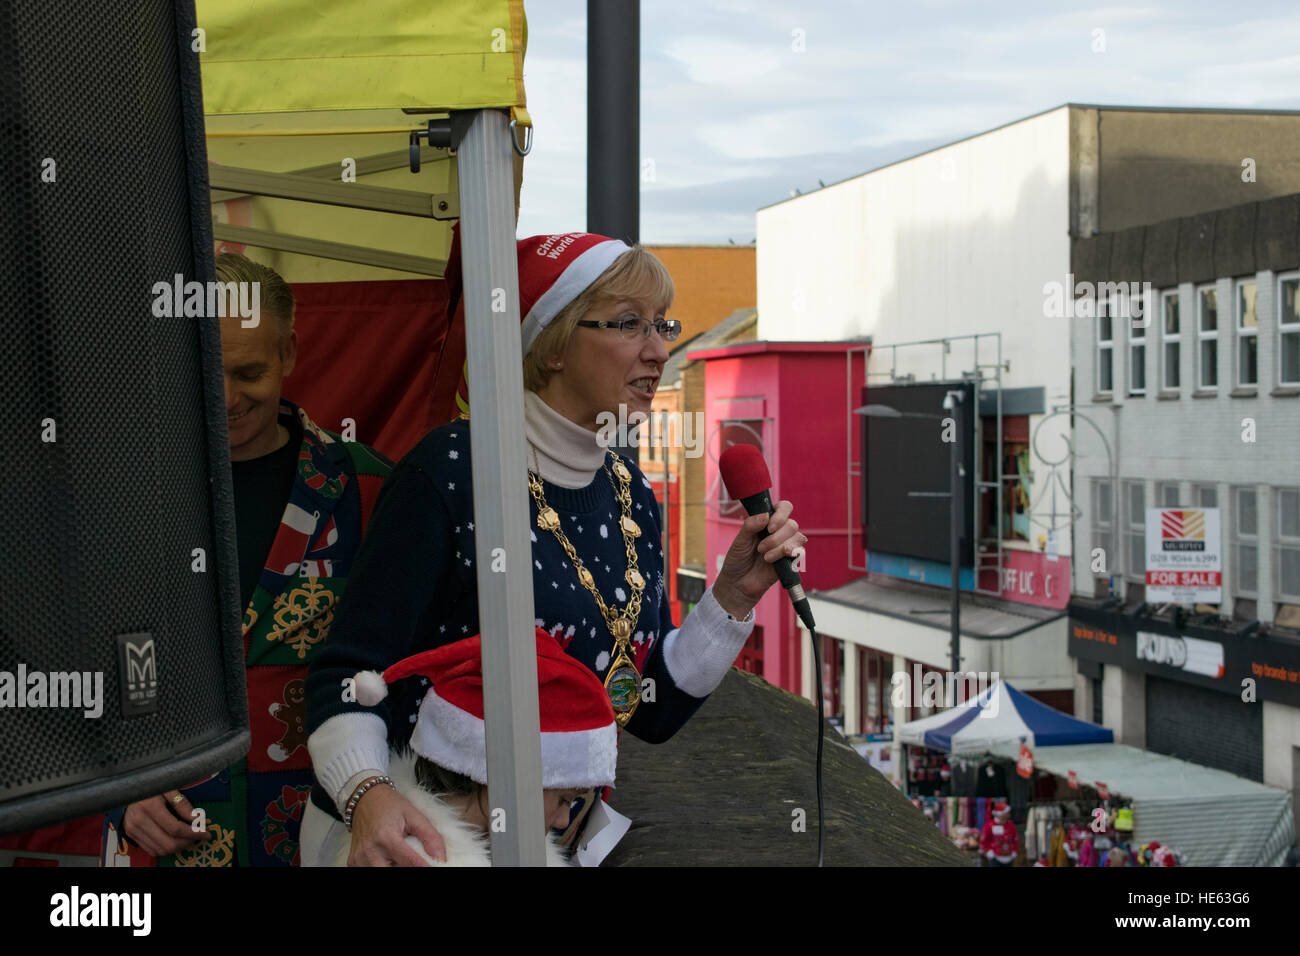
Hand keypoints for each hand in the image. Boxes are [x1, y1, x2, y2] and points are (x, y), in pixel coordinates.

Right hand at [122, 791, 209, 856]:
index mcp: (150, 807)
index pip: (175, 828)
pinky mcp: (131, 834)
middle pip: (168, 843)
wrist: (128, 788)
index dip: (193, 833)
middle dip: (187, 842)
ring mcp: (133, 829)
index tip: (205, 833)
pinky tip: (174, 840)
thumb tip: (195, 819)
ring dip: (178, 847)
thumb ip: (182, 803)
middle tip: (198, 836)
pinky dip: (165, 848)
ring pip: (160, 849)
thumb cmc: (151, 785)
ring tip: (188, 838)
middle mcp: (139, 821)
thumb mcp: (169, 787)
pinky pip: (151, 849)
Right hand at [347, 784, 446, 865]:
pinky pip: (370, 871)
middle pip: (393, 873)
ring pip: (382, 874)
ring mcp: (359, 858)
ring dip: (394, 868)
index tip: (436, 868)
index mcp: (386, 837)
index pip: (410, 863)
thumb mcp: (414, 814)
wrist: (364, 799)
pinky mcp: (353, 862)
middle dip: (407, 869)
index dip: (426, 868)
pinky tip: (388, 858)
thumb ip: (430, 836)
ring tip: (400, 856)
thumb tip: (441, 858)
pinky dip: (383, 867)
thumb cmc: (389, 805)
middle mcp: (370, 851)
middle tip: (415, 861)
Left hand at [713, 500, 806, 619]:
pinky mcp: (790, 561)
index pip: (784, 508)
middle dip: (776, 537)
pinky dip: (788, 555)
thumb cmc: (737, 560)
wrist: (738, 584)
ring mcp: (786, 546)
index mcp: (767, 522)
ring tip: (765, 557)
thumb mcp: (740, 540)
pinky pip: (799, 552)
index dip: (781, 514)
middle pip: (792, 524)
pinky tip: (774, 561)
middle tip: (760, 548)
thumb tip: (766, 514)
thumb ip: (750, 525)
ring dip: (780, 547)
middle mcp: (779, 532)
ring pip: (798, 538)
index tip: (769, 527)